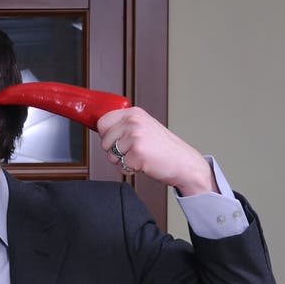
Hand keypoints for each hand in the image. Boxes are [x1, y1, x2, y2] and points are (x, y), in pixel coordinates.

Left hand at [97, 106, 217, 195]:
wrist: (183, 162)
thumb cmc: (164, 148)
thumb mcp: (144, 127)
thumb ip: (125, 125)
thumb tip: (101, 129)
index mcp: (134, 113)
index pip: (103, 122)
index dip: (106, 135)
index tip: (114, 140)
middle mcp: (133, 122)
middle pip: (104, 141)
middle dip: (113, 151)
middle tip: (131, 151)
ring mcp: (135, 137)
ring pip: (110, 155)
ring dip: (121, 161)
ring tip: (139, 157)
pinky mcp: (136, 153)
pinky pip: (120, 167)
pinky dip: (129, 170)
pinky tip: (142, 164)